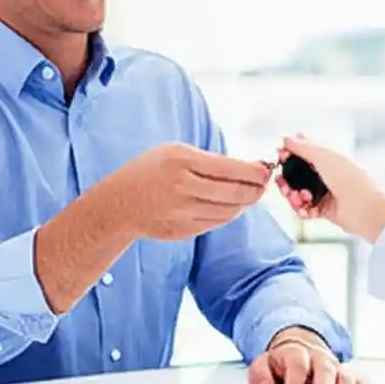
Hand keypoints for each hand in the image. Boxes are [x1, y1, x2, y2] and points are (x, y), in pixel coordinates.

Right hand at [99, 143, 270, 240]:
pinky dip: (228, 214)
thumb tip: (249, 168)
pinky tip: (229, 205)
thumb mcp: (174, 152)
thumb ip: (209, 160)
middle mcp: (182, 188)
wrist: (118, 204)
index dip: (255, 172)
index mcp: (181, 161)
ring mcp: (182, 213)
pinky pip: (215, 223)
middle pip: (235, 193)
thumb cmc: (150, 171)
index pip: (231, 169)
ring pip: (229, 212)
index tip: (266, 170)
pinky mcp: (182, 231)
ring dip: (244, 204)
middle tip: (264, 185)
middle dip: (256, 190)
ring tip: (248, 194)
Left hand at [247, 329, 367, 383]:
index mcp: (296, 353)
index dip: (295, 382)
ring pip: (344, 375)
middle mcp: (319, 359)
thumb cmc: (282, 363)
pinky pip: (360, 382)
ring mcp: (336, 367)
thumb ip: (261, 378)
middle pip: (324, 368)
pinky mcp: (349, 377)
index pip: (297, 364)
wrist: (299, 347)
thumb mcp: (264, 366)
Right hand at [274, 135, 384, 242]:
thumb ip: (303, 147)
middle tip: (283, 184)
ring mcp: (324, 191)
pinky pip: (305, 209)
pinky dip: (302, 210)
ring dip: (293, 196)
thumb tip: (286, 138)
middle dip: (286, 180)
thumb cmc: (351, 179)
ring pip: (297, 192)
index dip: (288, 154)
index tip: (279, 157)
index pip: (302, 151)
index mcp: (328, 156)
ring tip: (299, 200)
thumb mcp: (325, 157)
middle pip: (296, 174)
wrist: (366, 209)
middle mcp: (325, 173)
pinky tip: (306, 210)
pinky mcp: (324, 209)